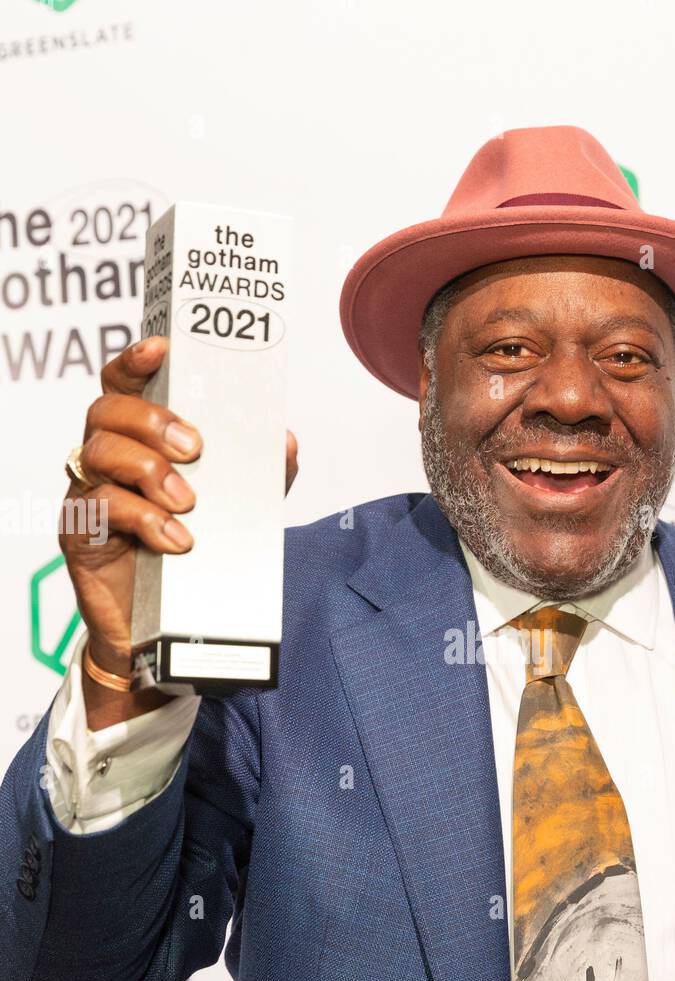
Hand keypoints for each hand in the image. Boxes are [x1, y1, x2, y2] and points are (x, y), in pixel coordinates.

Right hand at [59, 336, 297, 724]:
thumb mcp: (235, 510)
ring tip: (187, 503)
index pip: (125, 385)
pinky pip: (98, 508)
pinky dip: (142, 519)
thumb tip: (286, 441)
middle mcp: (106, 459)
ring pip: (99, 454)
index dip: (135, 361)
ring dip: (148, 471)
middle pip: (106, 411)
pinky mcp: (80, 534)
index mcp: (139, 441)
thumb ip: (260, 474)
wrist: (166, 628)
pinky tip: (176, 539)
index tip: (161, 350)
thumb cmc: (192, 556)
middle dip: (151, 421)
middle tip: (193, 448)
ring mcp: (89, 494)